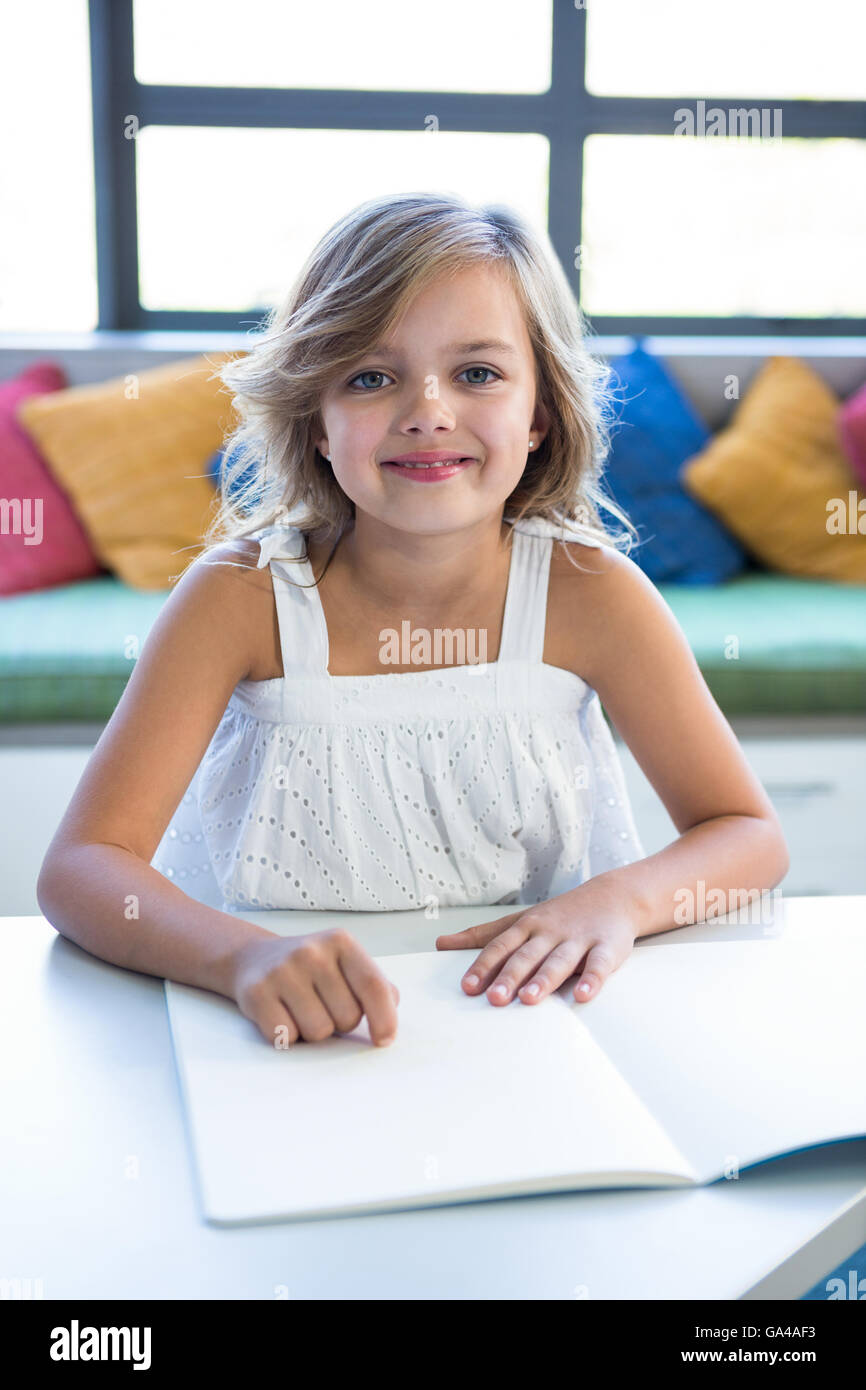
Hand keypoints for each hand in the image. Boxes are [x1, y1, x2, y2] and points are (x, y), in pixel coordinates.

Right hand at [230, 929, 399, 1047]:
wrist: (255, 958)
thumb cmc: (310, 968)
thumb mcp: (345, 963)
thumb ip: (373, 984)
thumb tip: (390, 1007)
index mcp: (340, 942)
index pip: (373, 986)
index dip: (384, 1018)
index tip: (384, 1039)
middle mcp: (311, 952)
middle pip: (348, 1017)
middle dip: (340, 1023)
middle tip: (323, 1006)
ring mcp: (282, 971)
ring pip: (319, 1031)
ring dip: (313, 1031)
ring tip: (301, 1010)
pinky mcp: (256, 993)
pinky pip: (286, 1037)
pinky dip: (287, 1036)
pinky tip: (281, 1015)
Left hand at [435, 883, 638, 1005]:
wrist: (613, 896)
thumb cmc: (560, 915)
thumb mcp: (520, 920)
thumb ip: (482, 935)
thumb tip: (441, 944)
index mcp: (527, 926)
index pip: (501, 946)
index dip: (484, 966)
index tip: (468, 987)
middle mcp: (549, 932)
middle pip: (527, 955)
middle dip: (510, 976)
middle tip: (494, 999)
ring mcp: (579, 939)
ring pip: (559, 960)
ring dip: (544, 979)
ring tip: (529, 999)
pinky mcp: (607, 947)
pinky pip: (599, 965)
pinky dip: (592, 979)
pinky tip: (583, 995)